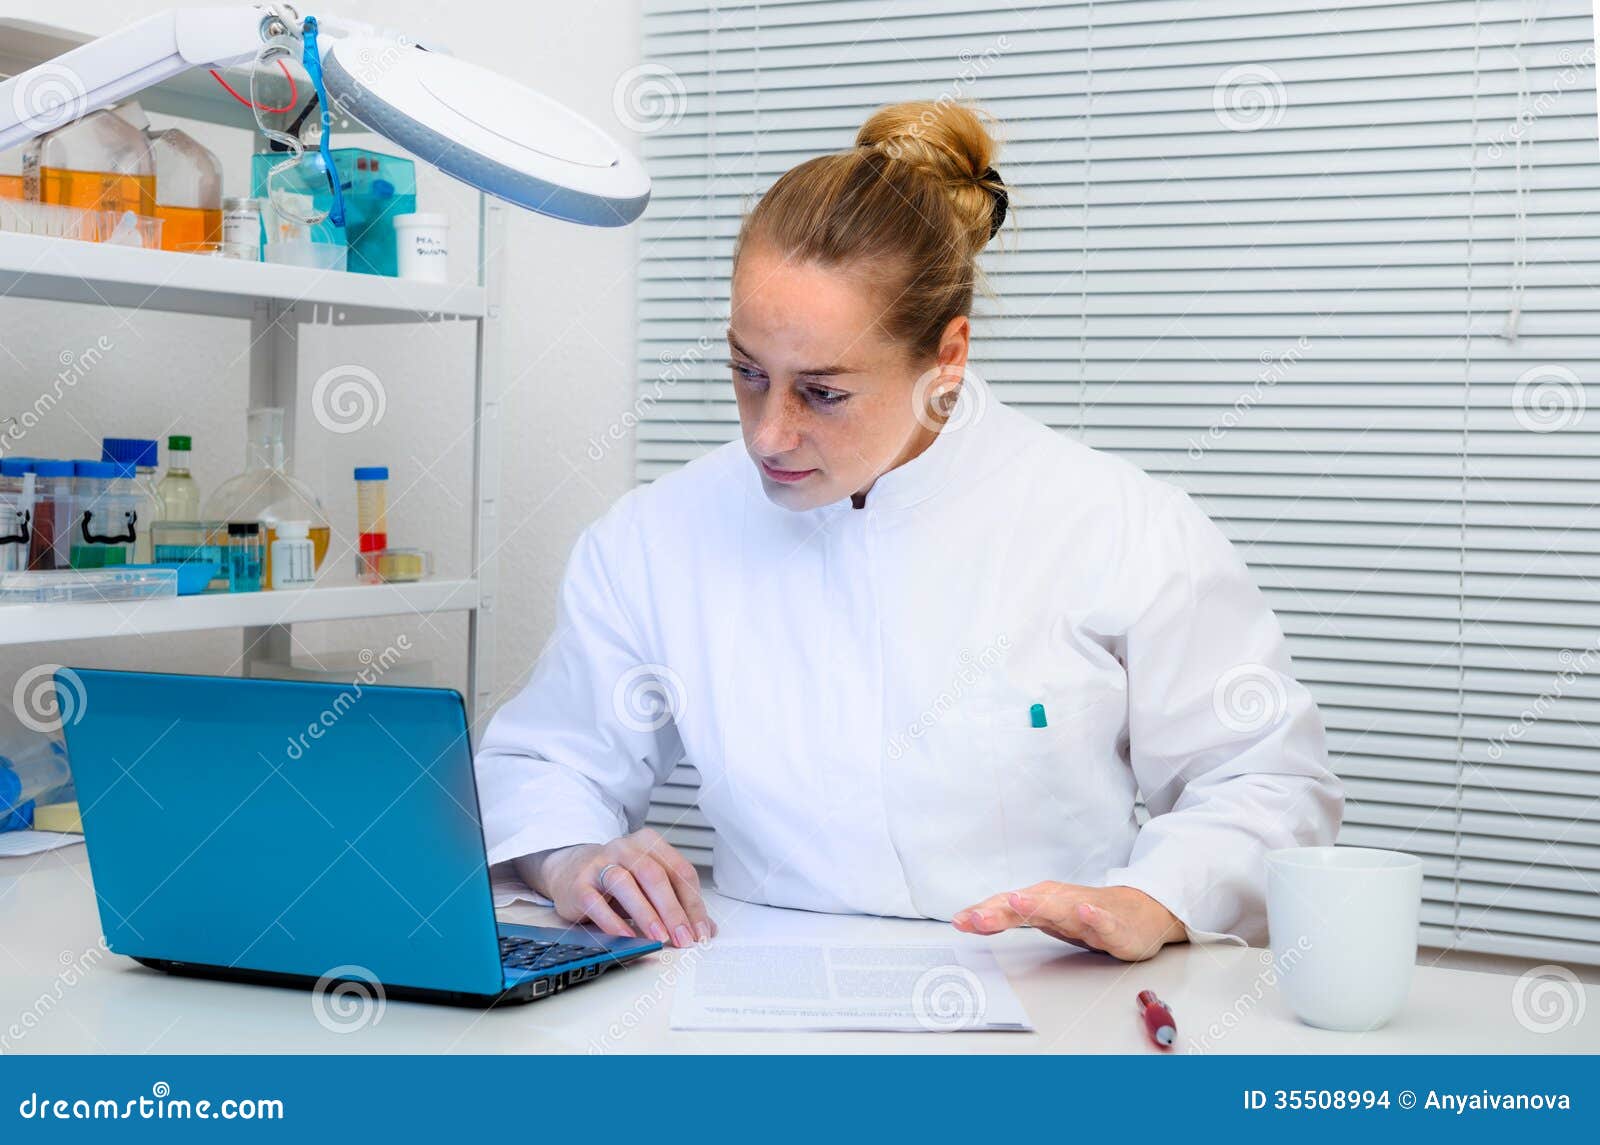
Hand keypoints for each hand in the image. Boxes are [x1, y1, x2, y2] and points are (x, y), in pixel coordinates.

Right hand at [517, 828, 714, 948]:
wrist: (569, 871)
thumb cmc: (617, 880)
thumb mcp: (649, 886)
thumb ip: (678, 902)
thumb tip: (707, 929)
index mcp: (650, 844)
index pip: (680, 871)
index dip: (694, 904)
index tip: (702, 931)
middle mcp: (625, 848)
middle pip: (655, 875)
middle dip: (673, 910)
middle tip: (683, 938)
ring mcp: (599, 863)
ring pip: (625, 884)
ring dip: (645, 914)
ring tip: (659, 938)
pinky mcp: (579, 883)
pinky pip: (596, 902)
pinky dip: (613, 922)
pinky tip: (626, 937)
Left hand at [951, 882, 1185, 961]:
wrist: (1136, 913)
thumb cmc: (1084, 914)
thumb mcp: (1042, 918)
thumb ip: (1008, 919)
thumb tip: (969, 920)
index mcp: (1040, 900)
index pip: (1006, 907)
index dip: (982, 914)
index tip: (959, 922)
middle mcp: (1059, 900)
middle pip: (1026, 906)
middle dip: (1000, 912)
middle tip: (975, 919)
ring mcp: (1085, 910)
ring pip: (1060, 907)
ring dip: (1039, 905)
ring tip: (1018, 904)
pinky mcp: (1112, 923)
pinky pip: (1102, 919)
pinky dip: (1094, 915)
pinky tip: (1085, 911)